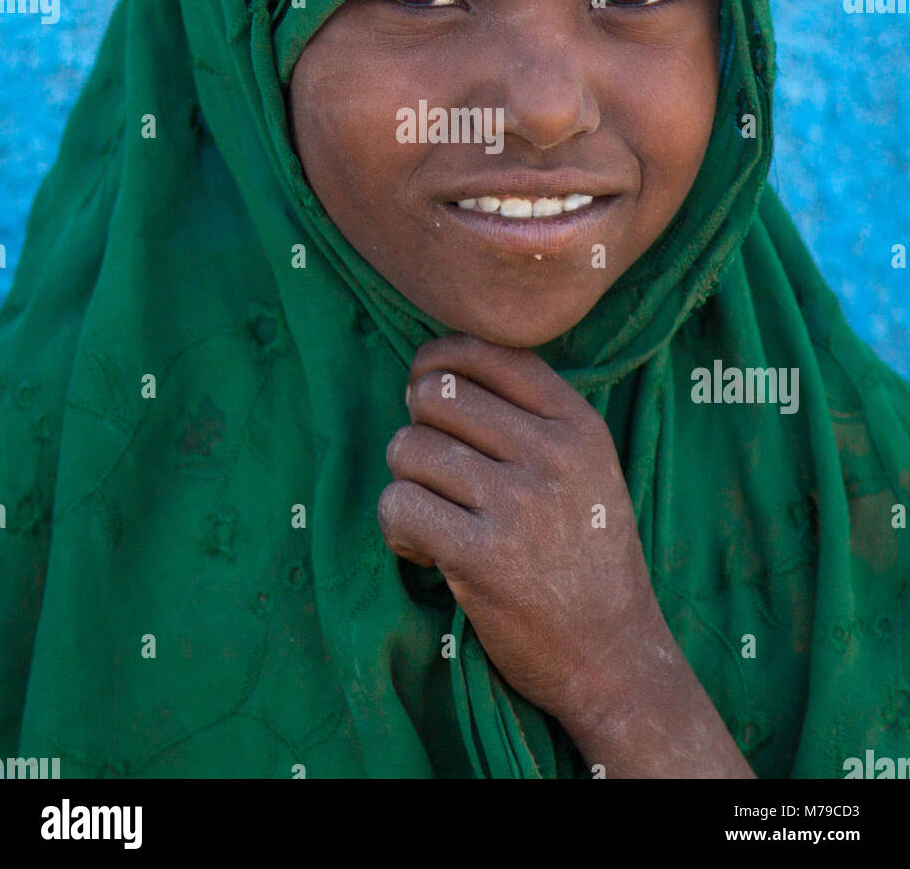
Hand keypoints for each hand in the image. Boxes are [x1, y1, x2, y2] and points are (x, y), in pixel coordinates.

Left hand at [377, 333, 664, 730]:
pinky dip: (396, 528)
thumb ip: (533, 417)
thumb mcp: (589, 469)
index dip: (436, 360)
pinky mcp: (480, 556)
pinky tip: (423, 548)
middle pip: (435, 395)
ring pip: (408, 448)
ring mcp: (517, 504)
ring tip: (430, 515)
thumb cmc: (588, 557)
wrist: (614, 658)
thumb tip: (437, 371)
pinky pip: (398, 506)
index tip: (424, 385)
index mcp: (577, 424)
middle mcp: (551, 454)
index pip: (485, 351)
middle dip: (417, 428)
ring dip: (405, 482)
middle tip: (432, 471)